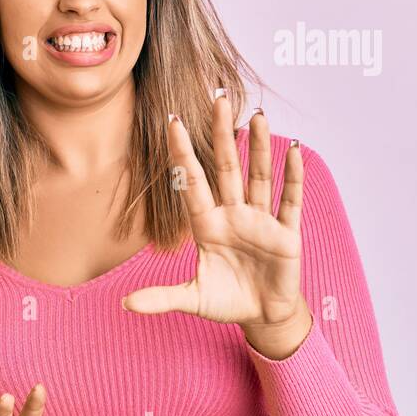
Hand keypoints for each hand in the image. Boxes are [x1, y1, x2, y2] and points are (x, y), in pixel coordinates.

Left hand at [122, 95, 310, 347]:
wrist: (263, 316)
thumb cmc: (227, 301)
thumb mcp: (193, 299)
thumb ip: (161, 298)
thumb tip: (123, 305)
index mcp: (206, 225)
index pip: (192, 181)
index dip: (182, 153)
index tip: (171, 121)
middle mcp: (232, 215)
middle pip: (225, 167)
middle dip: (221, 134)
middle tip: (216, 98)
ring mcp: (260, 220)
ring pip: (258, 175)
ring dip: (259, 147)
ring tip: (256, 115)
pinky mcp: (286, 233)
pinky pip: (289, 200)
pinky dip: (292, 176)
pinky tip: (293, 150)